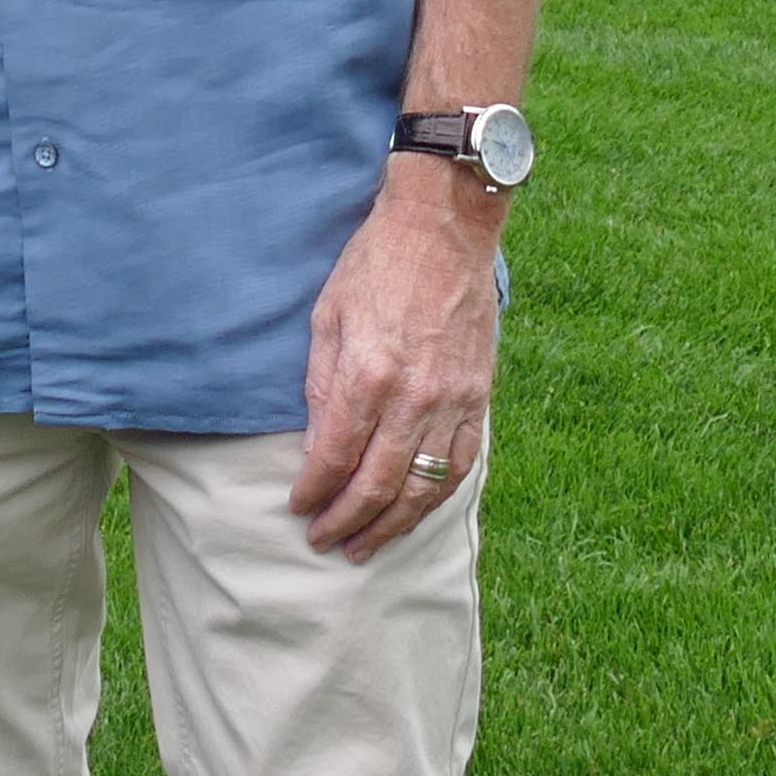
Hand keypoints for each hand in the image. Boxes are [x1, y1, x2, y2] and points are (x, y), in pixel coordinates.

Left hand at [288, 158, 503, 559]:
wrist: (443, 229)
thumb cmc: (374, 265)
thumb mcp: (326, 317)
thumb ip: (320, 388)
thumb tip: (316, 449)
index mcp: (367, 375)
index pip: (334, 458)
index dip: (313, 492)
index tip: (297, 508)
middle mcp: (412, 397)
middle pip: (376, 485)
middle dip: (345, 521)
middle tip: (323, 541)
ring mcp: (451, 401)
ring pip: (421, 487)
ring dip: (390, 525)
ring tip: (365, 546)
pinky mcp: (478, 397)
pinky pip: (460, 464)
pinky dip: (436, 495)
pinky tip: (415, 511)